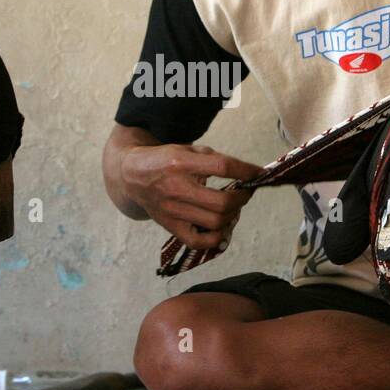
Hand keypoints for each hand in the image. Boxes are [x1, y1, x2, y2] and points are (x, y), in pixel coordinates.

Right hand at [119, 143, 260, 250]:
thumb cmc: (163, 160)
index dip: (247, 171)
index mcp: (181, 163)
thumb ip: (211, 158)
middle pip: (223, 202)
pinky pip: (199, 241)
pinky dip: (216, 236)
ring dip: (233, 215)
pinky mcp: (169, 225)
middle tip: (245, 191)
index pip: (223, 167)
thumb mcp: (185, 148)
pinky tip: (221, 225)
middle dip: (242, 197)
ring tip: (233, 206)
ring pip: (216, 222)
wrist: (130, 175)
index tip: (259, 173)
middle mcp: (176, 188)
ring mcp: (172, 210)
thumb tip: (242, 172)